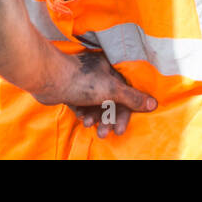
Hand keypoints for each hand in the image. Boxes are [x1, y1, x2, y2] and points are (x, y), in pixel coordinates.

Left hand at [36, 51, 156, 137]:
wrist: (47, 78)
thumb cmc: (81, 80)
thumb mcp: (111, 90)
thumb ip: (132, 97)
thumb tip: (154, 103)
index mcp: (112, 67)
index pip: (127, 92)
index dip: (126, 111)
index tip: (121, 128)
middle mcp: (100, 72)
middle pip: (112, 100)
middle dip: (109, 119)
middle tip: (106, 133)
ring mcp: (86, 81)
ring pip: (97, 104)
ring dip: (97, 118)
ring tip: (91, 127)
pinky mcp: (74, 89)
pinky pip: (85, 105)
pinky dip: (85, 113)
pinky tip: (82, 119)